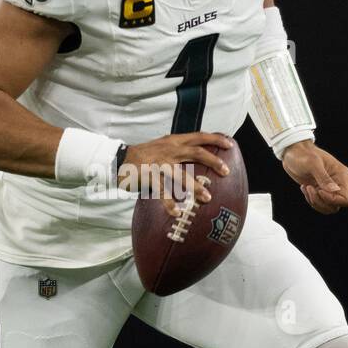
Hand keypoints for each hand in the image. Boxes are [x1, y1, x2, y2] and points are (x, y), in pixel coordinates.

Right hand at [118, 131, 232, 217]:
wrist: (118, 160)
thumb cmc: (142, 157)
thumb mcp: (161, 148)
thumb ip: (177, 152)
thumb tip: (196, 161)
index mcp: (173, 141)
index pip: (198, 137)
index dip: (215, 139)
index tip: (230, 144)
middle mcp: (168, 150)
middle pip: (196, 153)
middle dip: (213, 161)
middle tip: (226, 171)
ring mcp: (159, 163)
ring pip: (182, 175)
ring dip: (196, 186)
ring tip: (207, 197)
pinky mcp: (149, 176)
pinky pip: (163, 191)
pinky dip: (170, 202)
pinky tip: (178, 211)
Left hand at [282, 141, 347, 214]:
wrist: (292, 152)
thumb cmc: (303, 154)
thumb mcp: (313, 164)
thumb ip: (323, 178)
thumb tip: (334, 190)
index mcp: (342, 175)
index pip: (345, 199)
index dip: (332, 200)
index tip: (319, 190)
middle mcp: (338, 183)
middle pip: (336, 206)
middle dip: (321, 202)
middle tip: (310, 189)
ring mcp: (329, 188)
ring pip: (328, 207)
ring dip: (315, 202)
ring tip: (307, 188)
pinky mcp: (320, 191)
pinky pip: (319, 204)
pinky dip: (311, 200)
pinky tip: (304, 187)